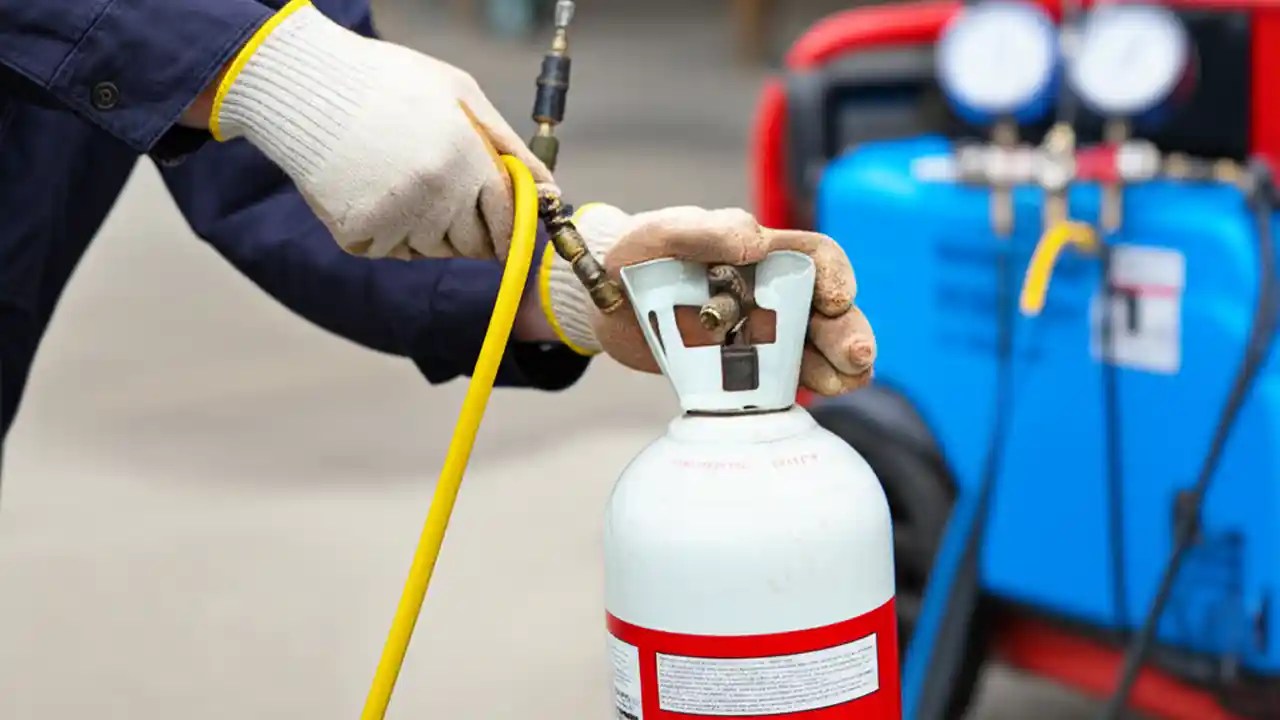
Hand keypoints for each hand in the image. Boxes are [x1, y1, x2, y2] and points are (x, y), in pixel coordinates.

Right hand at [208, 0, 553, 260]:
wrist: (307, 87)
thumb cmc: (391, 84)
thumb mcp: (462, 96)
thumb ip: (508, 146)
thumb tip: (550, 191)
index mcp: (466, 160)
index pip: (506, 221)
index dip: (509, 232)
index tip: (505, 235)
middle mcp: (436, 195)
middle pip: (472, 245)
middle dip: (470, 232)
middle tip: (447, 199)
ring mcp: (396, 218)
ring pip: (432, 250)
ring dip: (428, 230)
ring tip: (405, 183)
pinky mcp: (359, 234)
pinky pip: (390, 251)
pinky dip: (388, 232)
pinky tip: (374, 192)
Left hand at [537, 205, 875, 395]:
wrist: (601, 301)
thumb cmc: (635, 252)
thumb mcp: (663, 233)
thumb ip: (705, 231)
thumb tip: (755, 243)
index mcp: (762, 252)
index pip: (817, 258)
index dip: (835, 276)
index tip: (835, 300)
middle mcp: (771, 292)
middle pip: (826, 311)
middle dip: (850, 332)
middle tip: (858, 357)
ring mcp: (760, 332)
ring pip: (813, 349)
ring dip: (838, 366)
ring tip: (846, 382)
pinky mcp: (740, 368)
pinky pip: (779, 381)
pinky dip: (800, 388)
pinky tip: (816, 396)